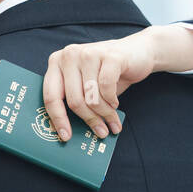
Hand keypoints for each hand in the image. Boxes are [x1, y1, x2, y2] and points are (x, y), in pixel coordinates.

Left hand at [42, 24, 192, 141]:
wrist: (143, 52)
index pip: (49, 94)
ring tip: (113, 126)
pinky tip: (119, 111)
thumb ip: (74, 103)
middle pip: (71, 101)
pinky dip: (112, 106)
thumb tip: (62, 136)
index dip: (55, 119)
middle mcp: (68, 54)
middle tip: (101, 135)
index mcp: (58, 62)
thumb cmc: (111, 75)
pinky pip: (105, 92)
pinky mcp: (109, 56)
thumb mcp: (88, 87)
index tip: (64, 138)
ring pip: (88, 100)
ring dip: (103, 118)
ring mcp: (88, 53)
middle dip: (87, 123)